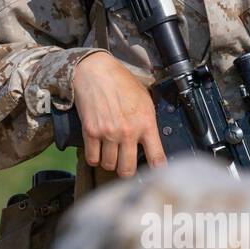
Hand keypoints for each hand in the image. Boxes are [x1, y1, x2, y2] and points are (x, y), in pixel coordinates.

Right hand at [72, 52, 166, 176]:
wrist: (97, 72)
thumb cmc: (122, 83)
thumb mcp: (145, 100)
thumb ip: (148, 123)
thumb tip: (152, 143)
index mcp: (146, 123)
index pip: (156, 157)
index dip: (158, 171)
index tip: (157, 176)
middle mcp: (128, 131)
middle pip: (127, 169)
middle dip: (126, 171)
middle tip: (125, 165)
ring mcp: (108, 133)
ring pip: (109, 165)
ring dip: (109, 162)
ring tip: (111, 153)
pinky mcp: (91, 132)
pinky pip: (92, 158)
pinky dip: (95, 158)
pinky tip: (98, 150)